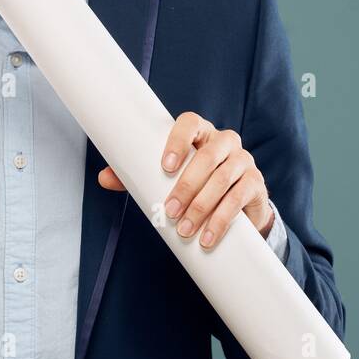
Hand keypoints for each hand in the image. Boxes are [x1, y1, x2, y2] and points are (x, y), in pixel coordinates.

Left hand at [97, 111, 273, 249]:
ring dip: (202, 206)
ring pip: (223, 177)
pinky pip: (239, 198)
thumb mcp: (169, 178)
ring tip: (184, 229)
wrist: (237, 204)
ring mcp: (243, 161)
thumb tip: (103, 178)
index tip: (164, 166)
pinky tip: (208, 236)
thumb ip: (139, 176)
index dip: (177, 140)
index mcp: (201, 133)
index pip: (190, 122)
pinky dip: (221, 219)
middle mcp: (225, 141)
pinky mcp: (255, 184)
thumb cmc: (196, 184)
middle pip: (207, 155)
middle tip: (169, 211)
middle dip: (187, 186)